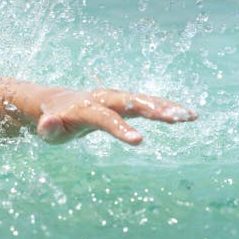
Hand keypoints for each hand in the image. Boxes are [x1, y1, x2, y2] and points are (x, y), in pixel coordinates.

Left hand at [35, 88, 196, 144]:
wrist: (56, 102)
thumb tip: (49, 124)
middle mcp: (103, 98)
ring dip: (166, 107)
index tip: (139, 141)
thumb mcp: (47, 130)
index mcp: (85, 107)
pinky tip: (188, 115)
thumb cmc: (52, 121)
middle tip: (176, 118)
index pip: (104, 118)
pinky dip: (166, 107)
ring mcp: (115, 97)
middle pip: (129, 102)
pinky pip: (148, 103)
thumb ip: (48, 128)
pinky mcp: (124, 101)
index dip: (120, 129)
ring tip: (191, 116)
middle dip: (153, 109)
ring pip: (143, 100)